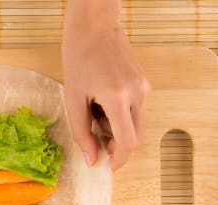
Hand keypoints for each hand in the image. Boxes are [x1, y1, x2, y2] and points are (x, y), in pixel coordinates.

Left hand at [61, 1, 149, 171]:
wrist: (94, 25)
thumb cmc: (78, 56)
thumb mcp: (73, 98)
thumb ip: (82, 132)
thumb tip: (92, 160)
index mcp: (117, 96)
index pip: (127, 143)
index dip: (118, 160)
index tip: (107, 167)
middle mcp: (137, 93)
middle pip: (136, 138)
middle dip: (117, 145)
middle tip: (96, 139)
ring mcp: (144, 87)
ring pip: (137, 125)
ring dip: (118, 129)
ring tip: (96, 112)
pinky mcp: (144, 83)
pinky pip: (136, 110)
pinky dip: (121, 115)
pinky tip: (104, 101)